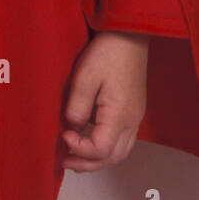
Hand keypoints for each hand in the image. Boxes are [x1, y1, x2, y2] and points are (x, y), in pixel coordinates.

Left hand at [61, 31, 149, 172]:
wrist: (130, 35)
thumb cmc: (109, 52)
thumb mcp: (85, 76)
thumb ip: (77, 106)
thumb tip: (71, 128)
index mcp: (120, 114)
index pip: (101, 149)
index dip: (79, 148)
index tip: (63, 134)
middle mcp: (132, 120)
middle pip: (113, 157)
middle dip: (87, 164)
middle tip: (65, 162)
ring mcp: (135, 117)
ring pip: (120, 152)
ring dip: (98, 160)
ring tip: (75, 157)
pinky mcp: (133, 110)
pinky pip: (123, 140)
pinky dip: (106, 148)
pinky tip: (90, 140)